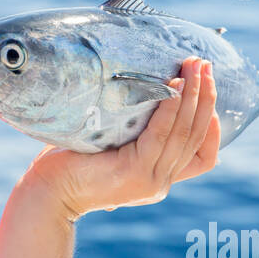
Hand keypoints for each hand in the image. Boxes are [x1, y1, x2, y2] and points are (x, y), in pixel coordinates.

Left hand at [18, 56, 219, 221]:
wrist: (47, 193)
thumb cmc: (70, 163)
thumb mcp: (111, 147)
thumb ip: (131, 134)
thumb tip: (143, 93)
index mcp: (157, 178)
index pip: (202, 157)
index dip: (211, 126)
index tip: (208, 94)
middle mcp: (160, 183)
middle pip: (196, 137)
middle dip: (206, 97)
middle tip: (206, 64)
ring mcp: (150, 180)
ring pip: (184, 133)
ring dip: (194, 95)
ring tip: (195, 67)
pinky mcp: (135, 172)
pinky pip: (161, 134)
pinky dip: (171, 108)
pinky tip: (173, 86)